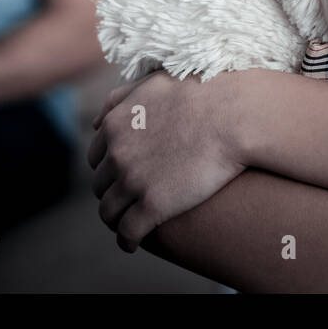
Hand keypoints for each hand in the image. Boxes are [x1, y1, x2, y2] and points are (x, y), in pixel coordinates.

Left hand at [87, 69, 247, 253]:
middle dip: (111, 193)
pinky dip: (125, 240)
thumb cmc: (200, 95)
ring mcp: (133, 181)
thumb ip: (120, 98)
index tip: (120, 178)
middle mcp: (117, 154)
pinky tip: (132, 243)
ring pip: (109, 211)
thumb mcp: (151, 84)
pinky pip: (127, 232)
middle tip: (127, 201)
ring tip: (127, 226)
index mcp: (114, 126)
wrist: (232, 115)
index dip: (108, 169)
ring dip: (115, 219)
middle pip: (101, 184)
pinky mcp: (153, 205)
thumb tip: (99, 120)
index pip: (96, 158)